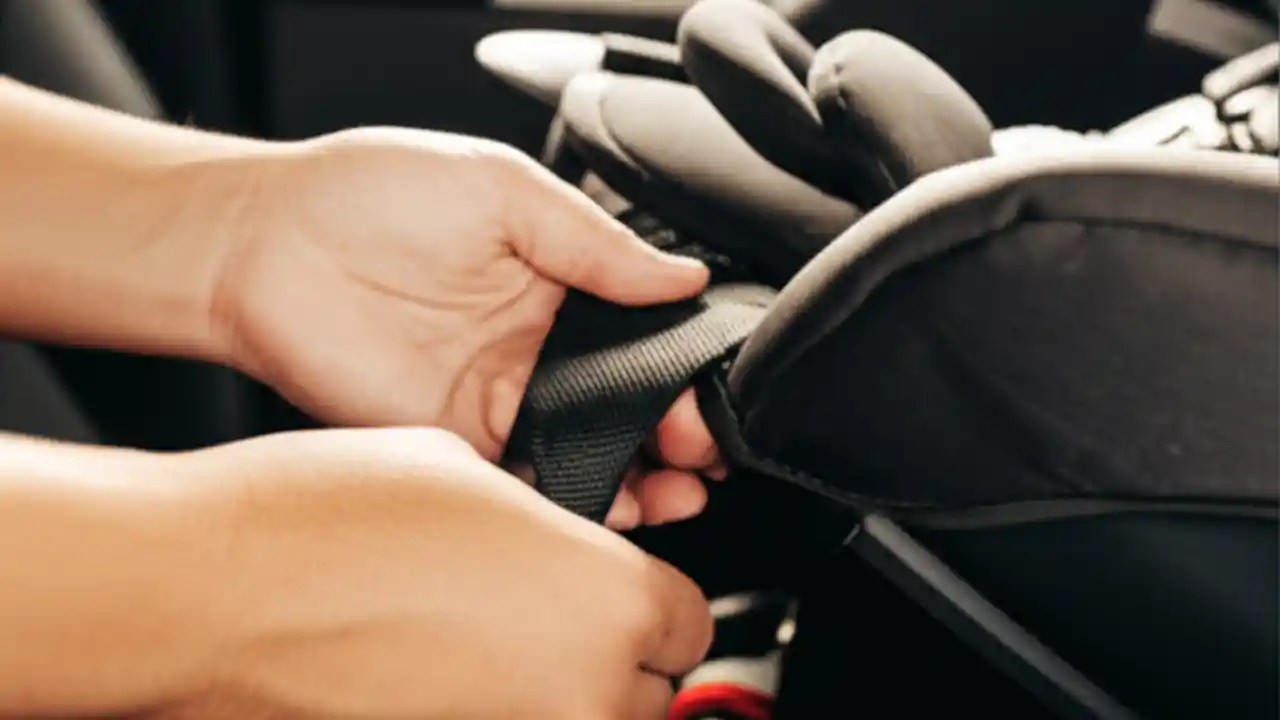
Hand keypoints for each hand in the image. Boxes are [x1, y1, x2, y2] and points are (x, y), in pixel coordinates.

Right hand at [143, 428, 712, 718]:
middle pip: (645, 686)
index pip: (689, 622)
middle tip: (536, 609)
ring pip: (584, 717)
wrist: (215, 593)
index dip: (650, 599)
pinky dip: (497, 704)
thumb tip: (551, 538)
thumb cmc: (326, 521)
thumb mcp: (468, 469)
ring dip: (553, 685)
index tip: (610, 583)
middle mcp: (582, 686)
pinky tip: (439, 664)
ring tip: (479, 636)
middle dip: (605, 651)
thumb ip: (542, 514)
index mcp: (609, 597)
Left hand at [211, 128, 722, 526]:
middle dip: (673, 435)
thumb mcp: (505, 189)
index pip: (641, 337)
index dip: (681, 370)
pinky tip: (608, 505)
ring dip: (636, 477)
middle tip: (701, 450)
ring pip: (585, 451)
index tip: (713, 394)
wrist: (264, 243)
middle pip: (625, 405)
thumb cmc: (371, 194)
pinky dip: (567, 499)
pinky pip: (522, 480)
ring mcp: (494, 398)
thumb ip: (596, 242)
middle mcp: (532, 347)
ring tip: (676, 492)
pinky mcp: (452, 441)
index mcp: (556, 283)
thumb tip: (685, 278)